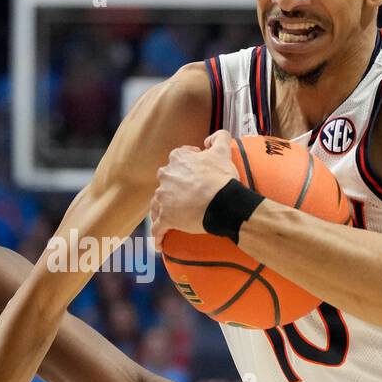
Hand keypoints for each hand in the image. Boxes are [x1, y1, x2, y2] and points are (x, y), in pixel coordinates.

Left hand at [150, 131, 238, 250]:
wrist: (224, 203)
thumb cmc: (223, 178)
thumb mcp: (223, 151)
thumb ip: (219, 137)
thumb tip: (209, 138)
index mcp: (178, 159)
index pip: (176, 160)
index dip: (184, 167)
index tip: (193, 176)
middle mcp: (166, 176)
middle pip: (165, 183)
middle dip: (171, 189)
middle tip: (185, 198)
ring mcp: (163, 197)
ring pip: (157, 205)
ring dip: (162, 212)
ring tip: (170, 221)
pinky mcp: (165, 218)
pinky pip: (157, 230)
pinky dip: (157, 237)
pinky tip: (158, 244)